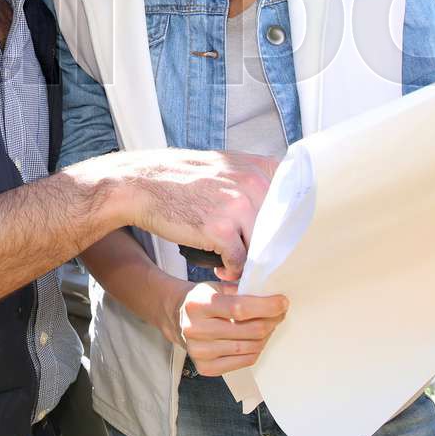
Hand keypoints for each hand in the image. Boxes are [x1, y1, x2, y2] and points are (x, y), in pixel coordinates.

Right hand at [97, 149, 276, 279]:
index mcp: (258, 168)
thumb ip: (251, 179)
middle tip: (257, 259)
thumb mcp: (222, 164)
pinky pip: (239, 262)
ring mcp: (238, 207)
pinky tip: (221, 268)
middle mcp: (253, 184)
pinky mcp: (220, 230)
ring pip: (260, 248)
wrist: (142, 185)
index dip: (286, 226)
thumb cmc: (179, 178)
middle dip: (267, 248)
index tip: (280, 239)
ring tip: (235, 265)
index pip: (292, 203)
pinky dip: (231, 271)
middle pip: (277, 230)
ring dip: (249, 262)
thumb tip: (275, 206)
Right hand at [176, 282, 288, 375]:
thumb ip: (242, 290)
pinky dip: (256, 350)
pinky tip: (257, 340)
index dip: (267, 306)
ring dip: (266, 336)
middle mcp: (195, 329)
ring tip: (269, 326)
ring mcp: (199, 351)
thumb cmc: (202, 299)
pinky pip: (244, 361)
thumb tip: (274, 298)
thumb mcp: (217, 286)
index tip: (283, 302)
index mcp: (198, 304)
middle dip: (272, 321)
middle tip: (279, 313)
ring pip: (249, 347)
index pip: (240, 308)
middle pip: (249, 330)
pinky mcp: (205, 367)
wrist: (177, 316)